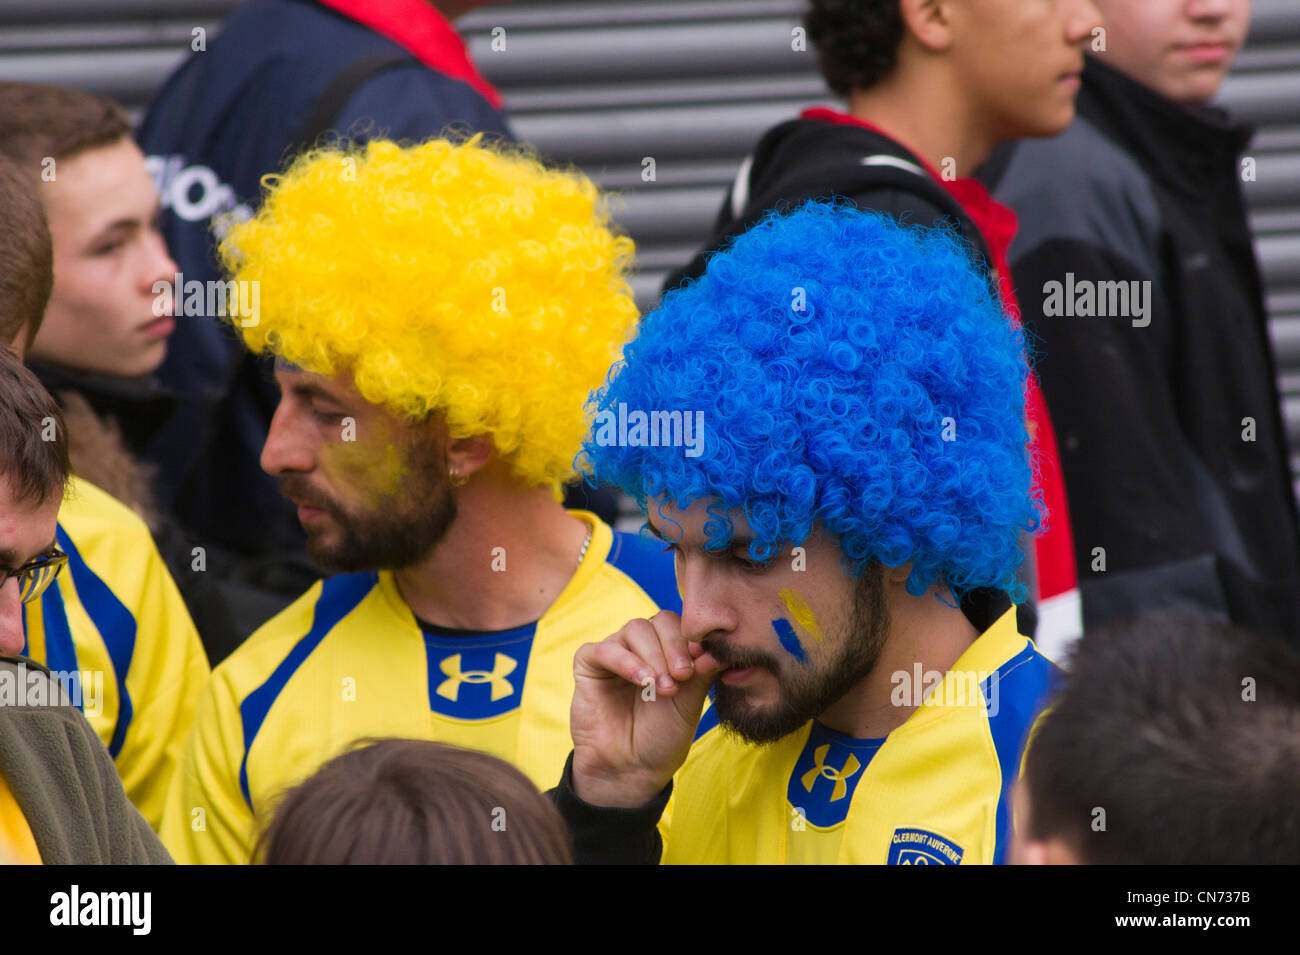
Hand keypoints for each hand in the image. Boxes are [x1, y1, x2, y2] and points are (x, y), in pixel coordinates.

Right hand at [570, 610, 725, 806]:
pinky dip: (625, 661)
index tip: (702, 660)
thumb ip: (702, 674)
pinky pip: (603, 649)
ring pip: (635, 629)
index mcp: (668, 652)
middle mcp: (642, 648)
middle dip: (675, 646)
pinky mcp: (588, 665)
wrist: (630, 770)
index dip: (692, 638)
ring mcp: (615, 653)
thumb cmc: (661, 737)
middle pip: (660, 621)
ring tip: (663, 687)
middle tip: (682, 675)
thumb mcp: (689, 705)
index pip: (682, 625)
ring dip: (653, 656)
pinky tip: (641, 681)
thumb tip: (720, 648)